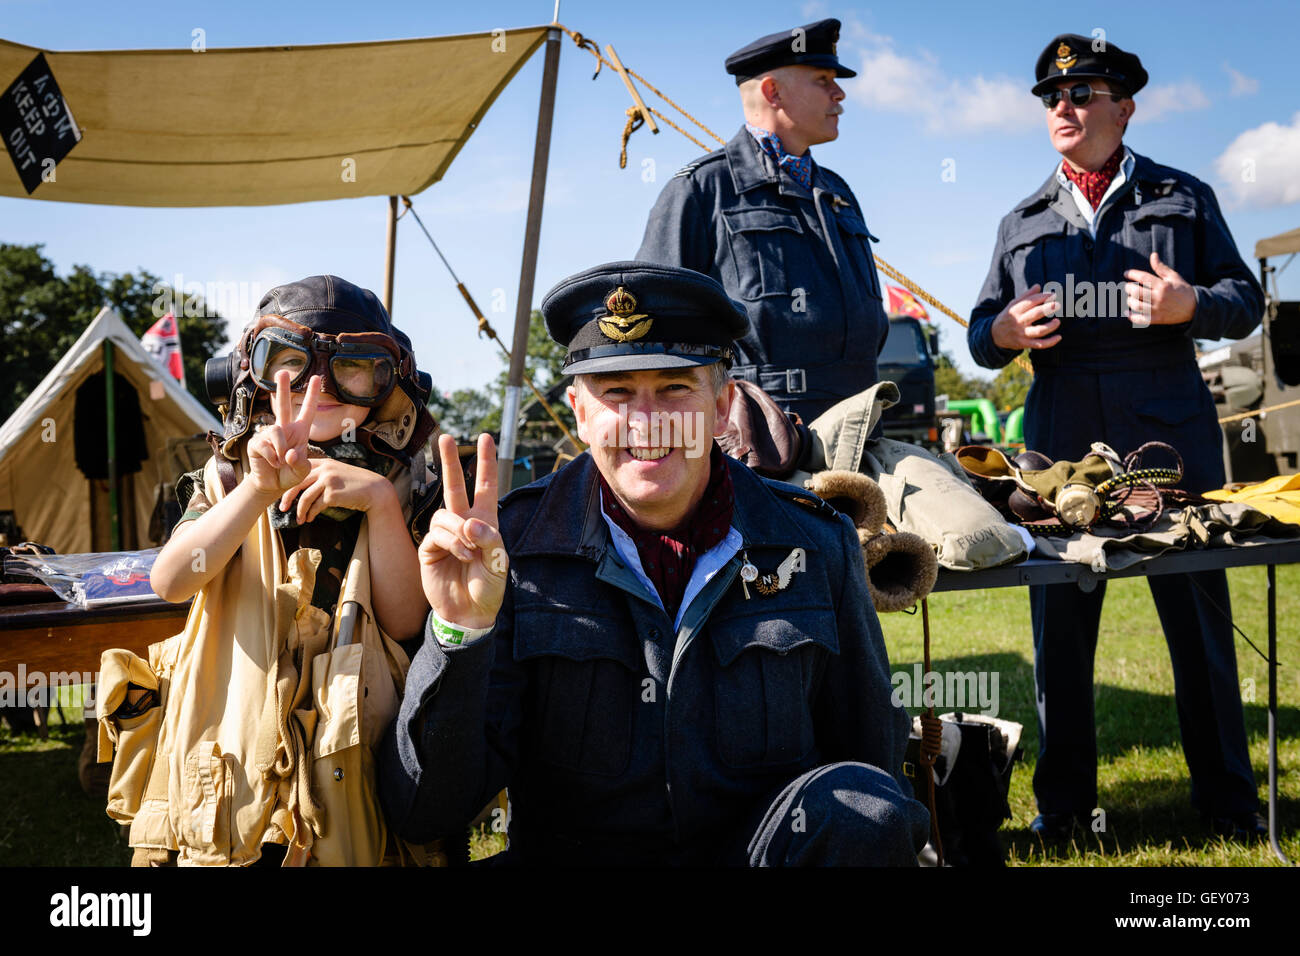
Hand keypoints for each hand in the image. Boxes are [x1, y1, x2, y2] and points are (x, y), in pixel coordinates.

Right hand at [246, 370, 321, 497]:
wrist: (272, 486)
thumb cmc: (289, 475)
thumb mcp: (302, 471)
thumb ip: (300, 463)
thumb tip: (290, 453)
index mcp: (299, 432)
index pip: (307, 411)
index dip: (312, 395)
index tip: (316, 378)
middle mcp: (284, 429)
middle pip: (283, 405)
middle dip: (282, 388)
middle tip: (282, 372)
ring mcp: (268, 435)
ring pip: (276, 431)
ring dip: (281, 448)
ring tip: (281, 461)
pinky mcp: (256, 443)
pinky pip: (265, 445)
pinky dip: (272, 457)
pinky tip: (272, 463)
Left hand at [277, 457, 393, 523]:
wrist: (375, 491)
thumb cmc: (356, 484)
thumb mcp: (338, 473)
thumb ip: (322, 475)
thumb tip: (305, 486)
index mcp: (324, 462)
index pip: (300, 470)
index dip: (290, 482)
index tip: (284, 494)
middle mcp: (325, 469)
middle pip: (297, 483)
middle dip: (287, 497)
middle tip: (282, 508)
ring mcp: (328, 481)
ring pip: (305, 497)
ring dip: (299, 510)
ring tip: (299, 520)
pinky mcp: (332, 494)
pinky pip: (315, 506)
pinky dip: (310, 514)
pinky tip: (310, 519)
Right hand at [418, 433, 506, 630]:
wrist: (468, 613)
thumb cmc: (488, 588)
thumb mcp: (498, 564)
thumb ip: (488, 540)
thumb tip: (469, 522)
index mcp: (486, 522)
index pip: (486, 487)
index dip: (486, 463)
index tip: (487, 438)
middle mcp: (464, 523)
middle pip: (455, 486)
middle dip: (450, 461)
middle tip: (445, 437)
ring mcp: (445, 535)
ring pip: (445, 514)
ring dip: (459, 530)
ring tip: (469, 552)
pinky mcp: (429, 548)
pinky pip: (437, 533)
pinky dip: (451, 541)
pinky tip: (460, 554)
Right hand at [989, 284, 1061, 350]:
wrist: (995, 335)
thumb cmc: (1008, 317)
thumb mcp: (1012, 305)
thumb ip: (1025, 296)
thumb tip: (1038, 286)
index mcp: (1015, 310)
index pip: (1031, 302)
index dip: (1043, 297)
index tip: (1053, 295)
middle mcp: (1018, 322)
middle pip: (1035, 314)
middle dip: (1048, 308)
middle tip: (1058, 305)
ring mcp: (1022, 334)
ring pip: (1039, 331)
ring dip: (1050, 326)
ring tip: (1058, 321)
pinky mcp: (1024, 344)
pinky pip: (1039, 344)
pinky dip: (1050, 342)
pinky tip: (1059, 337)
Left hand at [1124, 252, 1196, 327]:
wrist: (1194, 307)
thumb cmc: (1182, 290)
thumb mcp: (1173, 276)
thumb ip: (1161, 267)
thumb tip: (1153, 255)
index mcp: (1163, 285)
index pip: (1143, 278)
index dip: (1132, 274)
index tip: (1126, 273)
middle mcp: (1159, 297)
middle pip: (1136, 292)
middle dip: (1128, 288)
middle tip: (1128, 287)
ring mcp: (1157, 309)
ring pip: (1136, 305)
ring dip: (1129, 301)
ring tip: (1130, 298)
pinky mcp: (1157, 319)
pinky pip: (1140, 319)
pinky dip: (1132, 316)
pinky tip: (1128, 312)